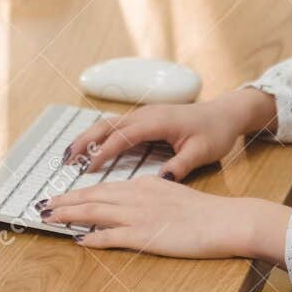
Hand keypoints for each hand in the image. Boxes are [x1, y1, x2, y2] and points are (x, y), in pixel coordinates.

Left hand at [40, 176, 291, 261]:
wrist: (225, 219)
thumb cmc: (207, 212)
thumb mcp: (175, 197)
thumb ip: (153, 198)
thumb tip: (136, 205)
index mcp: (146, 185)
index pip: (105, 188)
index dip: (81, 193)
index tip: (62, 197)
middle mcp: (138, 195)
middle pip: (94, 196)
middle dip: (65, 201)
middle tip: (43, 205)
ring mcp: (140, 215)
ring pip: (96, 212)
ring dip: (70, 215)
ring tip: (49, 218)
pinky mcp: (145, 235)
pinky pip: (112, 236)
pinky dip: (93, 237)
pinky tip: (79, 240)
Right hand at [64, 93, 266, 181]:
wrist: (225, 114)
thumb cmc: (215, 133)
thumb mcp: (202, 152)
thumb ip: (182, 164)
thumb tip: (162, 178)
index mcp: (157, 121)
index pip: (122, 137)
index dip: (103, 153)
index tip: (88, 170)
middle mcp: (146, 114)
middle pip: (107, 124)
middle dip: (84, 140)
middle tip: (65, 159)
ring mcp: (145, 114)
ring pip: (109, 123)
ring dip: (88, 137)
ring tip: (70, 154)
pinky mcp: (146, 118)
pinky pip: (117, 125)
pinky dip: (100, 135)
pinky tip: (92, 148)